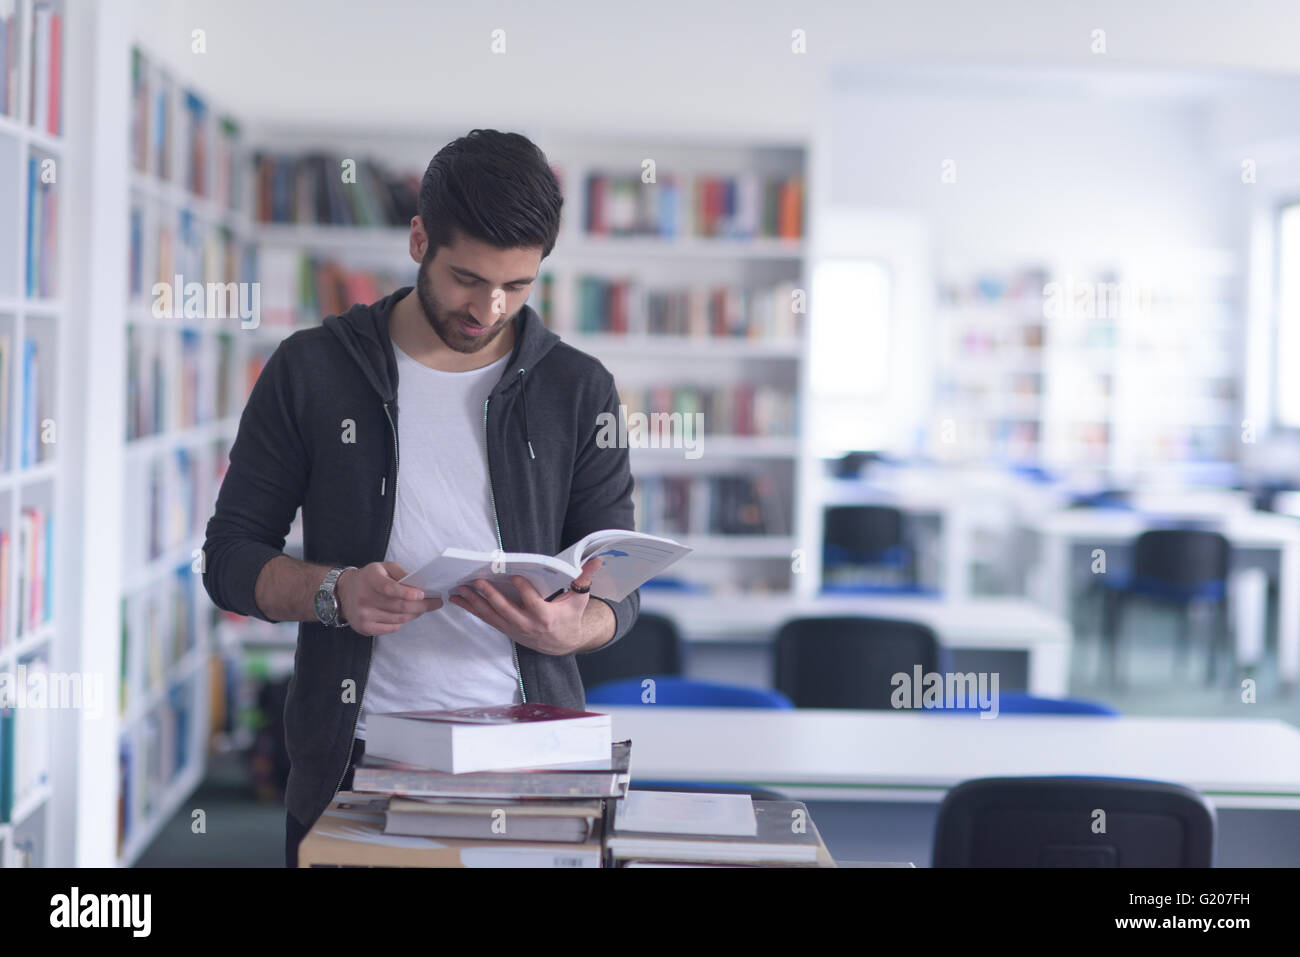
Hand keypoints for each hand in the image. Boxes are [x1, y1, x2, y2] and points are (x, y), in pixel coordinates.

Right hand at [336, 562, 442, 635]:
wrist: (343, 592)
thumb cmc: (369, 578)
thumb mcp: (383, 567)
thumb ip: (401, 574)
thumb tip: (420, 585)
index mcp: (370, 579)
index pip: (389, 588)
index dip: (406, 592)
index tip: (422, 594)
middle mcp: (364, 598)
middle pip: (399, 607)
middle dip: (422, 606)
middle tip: (436, 602)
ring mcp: (363, 615)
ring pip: (399, 619)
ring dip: (415, 614)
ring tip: (422, 607)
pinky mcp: (364, 628)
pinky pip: (392, 628)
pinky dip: (402, 622)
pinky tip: (404, 614)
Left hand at [448, 557, 602, 654]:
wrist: (563, 644)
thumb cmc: (570, 617)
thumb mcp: (580, 599)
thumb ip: (584, 579)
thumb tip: (596, 561)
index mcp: (546, 616)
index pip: (533, 602)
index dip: (523, 590)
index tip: (513, 577)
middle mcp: (527, 625)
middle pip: (506, 609)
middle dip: (490, 595)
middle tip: (476, 581)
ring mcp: (514, 629)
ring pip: (491, 616)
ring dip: (474, 603)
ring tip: (459, 590)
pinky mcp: (506, 630)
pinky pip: (487, 619)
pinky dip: (472, 609)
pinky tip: (460, 600)